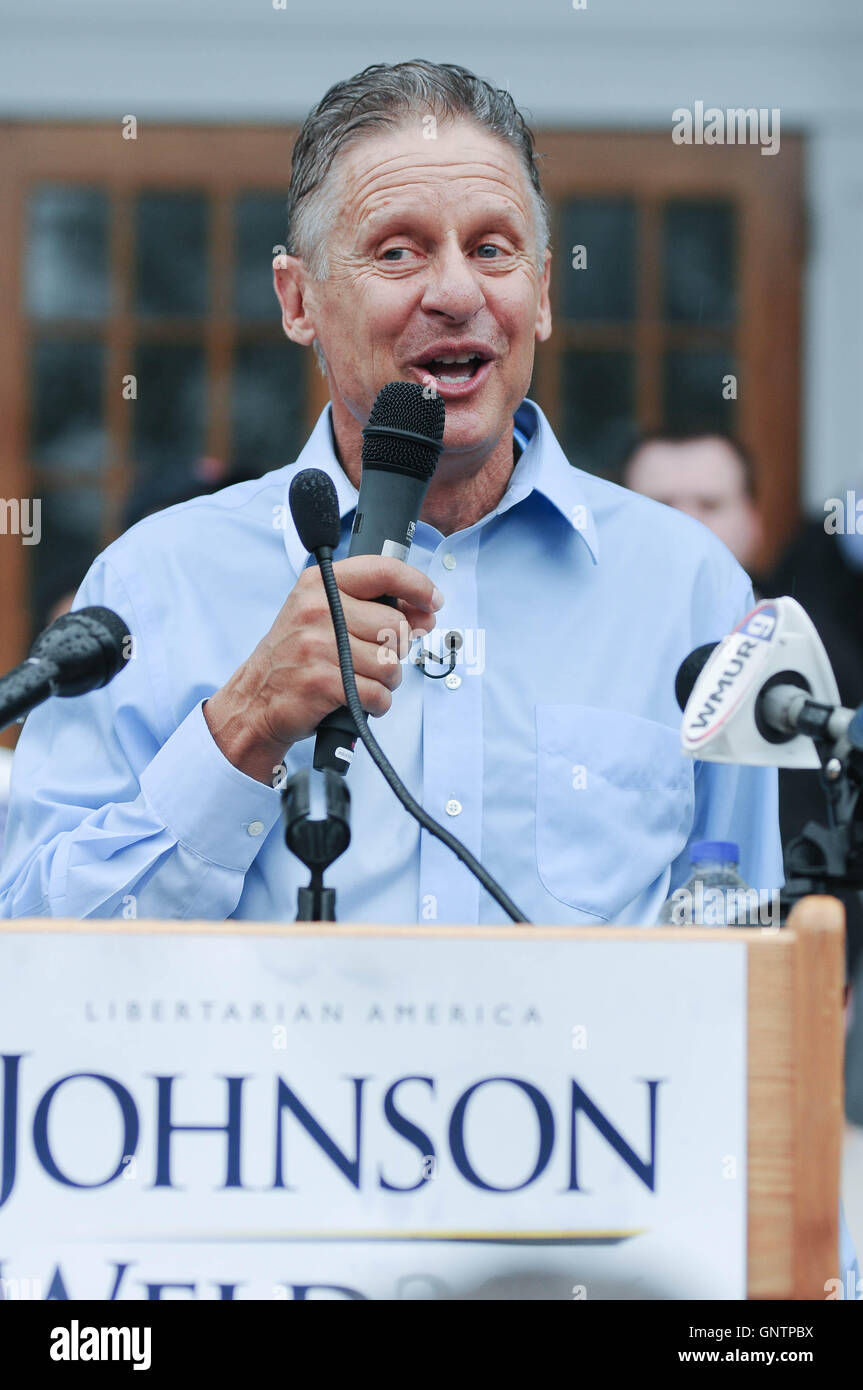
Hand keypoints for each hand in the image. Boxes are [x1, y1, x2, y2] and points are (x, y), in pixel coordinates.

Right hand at [204, 556, 442, 783]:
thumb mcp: (323, 615)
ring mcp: (319, 645)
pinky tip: (356, 699)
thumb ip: (372, 607)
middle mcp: (318, 609)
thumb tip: (426, 613)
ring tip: (359, 680)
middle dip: (395, 650)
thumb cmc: (297, 656)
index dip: (417, 585)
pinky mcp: (323, 681)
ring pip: (391, 664)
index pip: (383, 570)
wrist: (255, 698)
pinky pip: (378, 694)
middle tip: (371, 658)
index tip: (433, 602)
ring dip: (385, 681)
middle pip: (396, 626)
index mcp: (320, 584)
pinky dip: (376, 704)